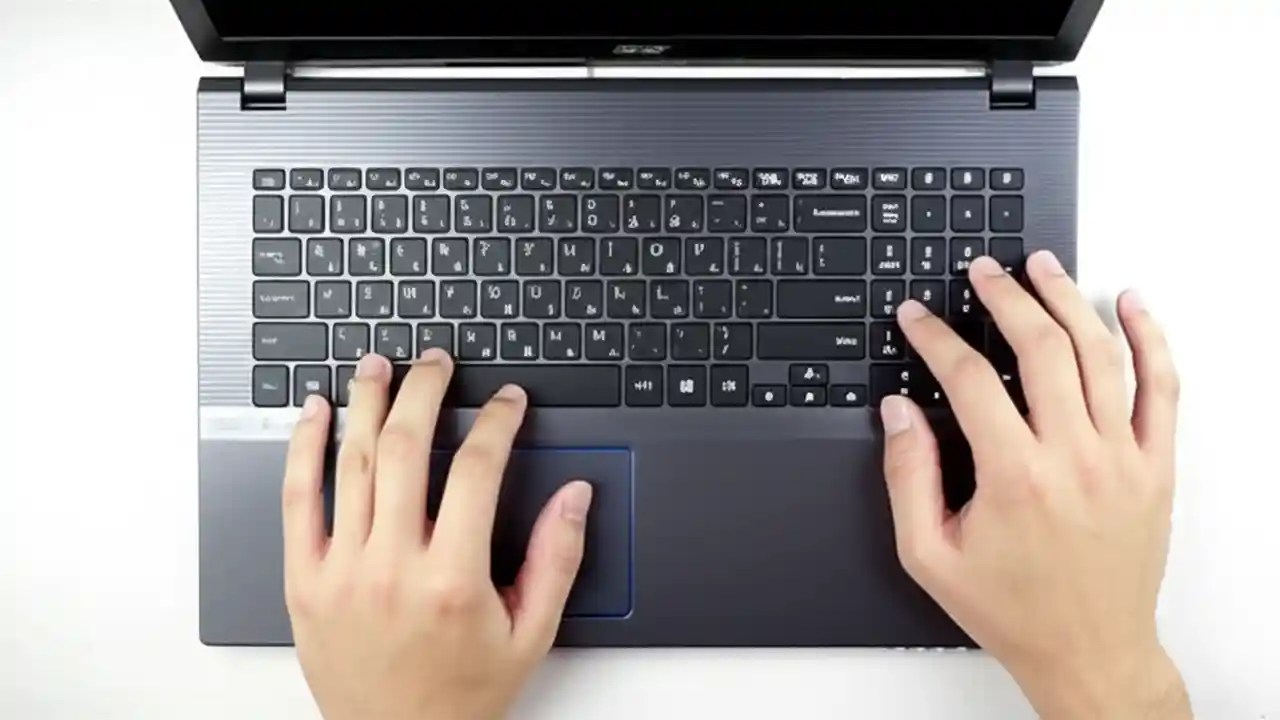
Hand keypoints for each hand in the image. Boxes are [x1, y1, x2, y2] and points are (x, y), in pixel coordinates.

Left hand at [281, 350, 593, 719]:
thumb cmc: (460, 694)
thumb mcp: (530, 635)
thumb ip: (556, 560)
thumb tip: (575, 497)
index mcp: (453, 579)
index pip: (476, 470)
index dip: (497, 422)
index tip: (507, 402)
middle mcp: (393, 567)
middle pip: (404, 449)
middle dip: (425, 391)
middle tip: (437, 362)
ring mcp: (341, 572)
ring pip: (350, 464)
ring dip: (365, 404)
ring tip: (377, 366)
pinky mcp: (303, 582)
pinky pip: (297, 501)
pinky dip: (303, 449)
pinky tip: (314, 414)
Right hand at [881, 252, 1189, 718]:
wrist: (1089, 653)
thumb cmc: (1013, 609)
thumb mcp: (930, 554)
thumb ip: (908, 476)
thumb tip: (898, 412)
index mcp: (1014, 477)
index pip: (969, 377)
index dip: (935, 337)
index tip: (917, 317)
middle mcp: (1073, 458)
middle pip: (1040, 347)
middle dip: (1004, 297)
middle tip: (981, 272)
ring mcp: (1122, 458)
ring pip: (1099, 353)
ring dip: (1067, 299)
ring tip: (1041, 266)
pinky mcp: (1155, 466)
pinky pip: (1161, 387)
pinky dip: (1150, 338)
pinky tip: (1131, 305)